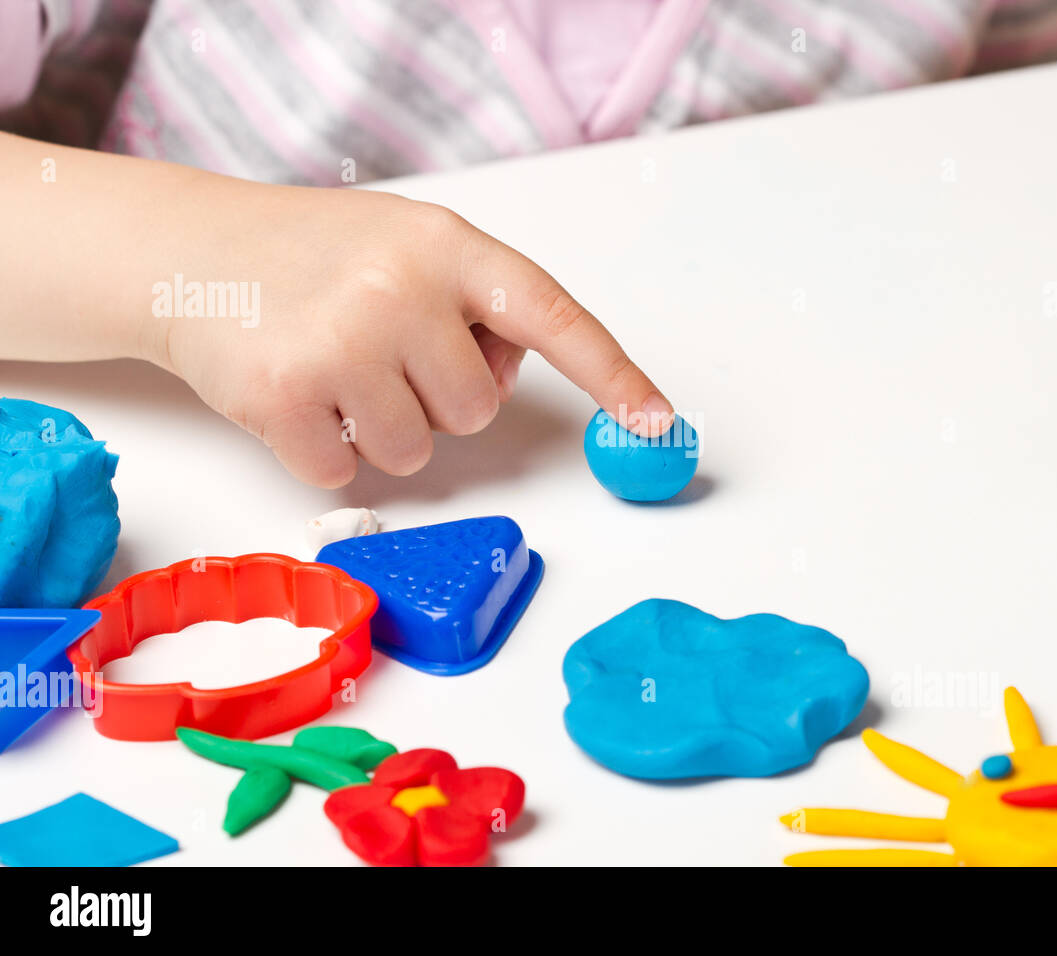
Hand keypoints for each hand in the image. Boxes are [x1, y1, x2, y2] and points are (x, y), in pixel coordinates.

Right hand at [141, 180, 673, 486]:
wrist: (191, 251)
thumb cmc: (315, 254)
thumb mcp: (409, 245)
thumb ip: (474, 303)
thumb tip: (507, 377)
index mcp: (449, 247)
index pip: (553, 317)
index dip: (612, 375)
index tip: (659, 423)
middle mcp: (402, 289)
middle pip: (476, 411)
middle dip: (436, 398)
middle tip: (378, 349)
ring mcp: (343, 343)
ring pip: (419, 451)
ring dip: (384, 428)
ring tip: (335, 367)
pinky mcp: (285, 398)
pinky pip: (350, 471)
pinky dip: (326, 449)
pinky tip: (297, 393)